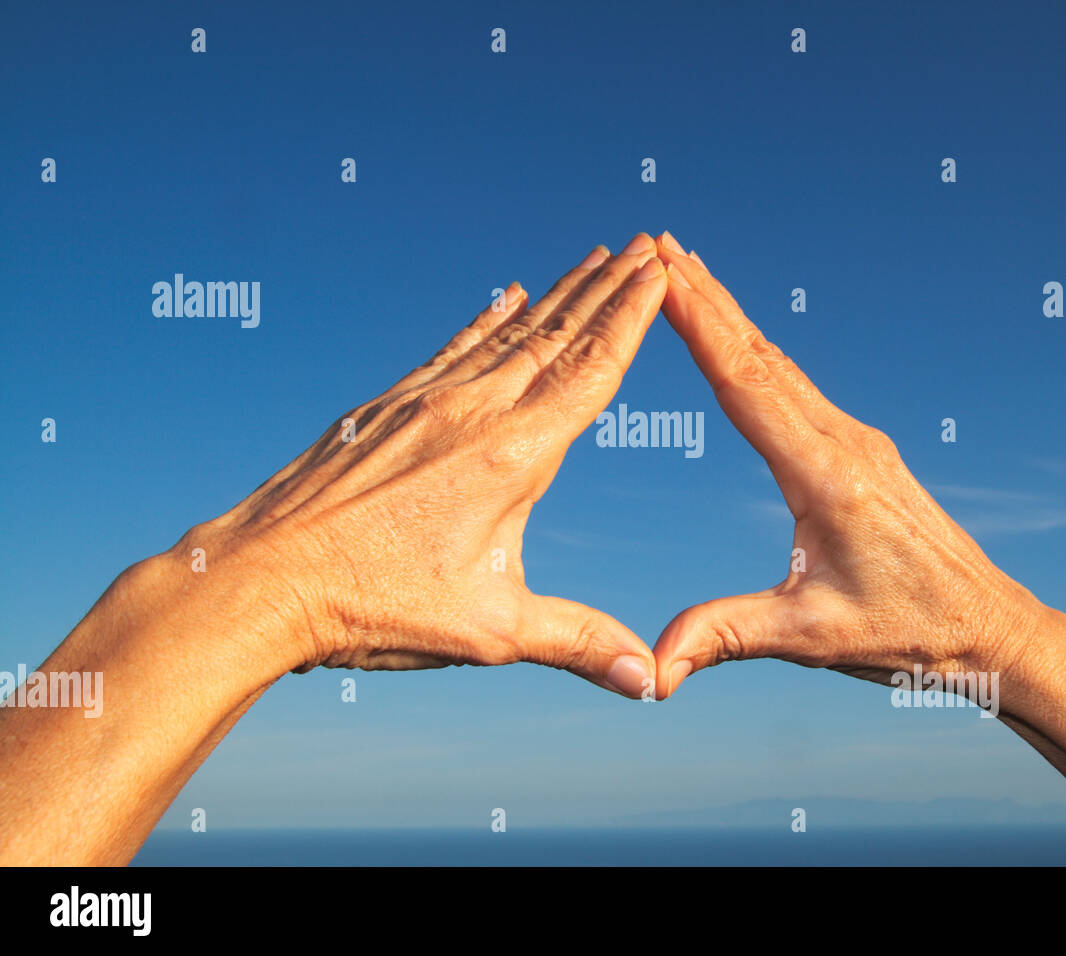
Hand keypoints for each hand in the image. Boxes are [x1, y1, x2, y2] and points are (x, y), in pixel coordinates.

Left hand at [183, 234, 666, 697]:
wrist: (262, 577)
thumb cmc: (374, 603)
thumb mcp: (490, 630)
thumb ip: (576, 639)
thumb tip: (649, 680)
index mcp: (514, 456)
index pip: (592, 371)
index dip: (634, 318)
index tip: (661, 270)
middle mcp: (475, 412)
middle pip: (558, 335)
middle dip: (609, 288)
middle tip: (646, 243)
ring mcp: (426, 402)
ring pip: (508, 333)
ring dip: (557, 294)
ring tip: (593, 258)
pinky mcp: (386, 407)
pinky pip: (452, 348)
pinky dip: (486, 319)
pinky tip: (502, 296)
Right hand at [650, 232, 1053, 701]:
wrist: (992, 626)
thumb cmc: (909, 631)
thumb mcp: (810, 638)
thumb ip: (726, 635)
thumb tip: (653, 669)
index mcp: (826, 475)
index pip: (747, 385)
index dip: (700, 325)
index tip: (664, 273)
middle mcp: (843, 442)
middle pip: (761, 355)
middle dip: (707, 297)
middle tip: (660, 242)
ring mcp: (858, 441)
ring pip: (782, 364)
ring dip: (733, 315)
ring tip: (690, 271)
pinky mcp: (864, 452)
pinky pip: (800, 386)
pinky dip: (759, 351)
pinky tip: (745, 341)